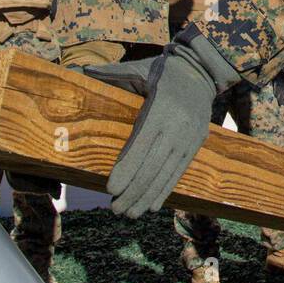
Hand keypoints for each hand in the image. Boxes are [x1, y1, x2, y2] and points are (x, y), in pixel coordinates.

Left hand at [82, 28, 238, 216]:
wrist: (202, 71)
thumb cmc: (162, 71)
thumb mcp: (138, 68)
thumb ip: (111, 73)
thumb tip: (81, 70)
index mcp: (161, 106)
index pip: (141, 144)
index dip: (126, 169)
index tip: (110, 189)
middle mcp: (178, 125)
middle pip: (153, 165)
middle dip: (133, 191)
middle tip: (115, 209)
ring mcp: (190, 136)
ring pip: (166, 173)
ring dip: (147, 197)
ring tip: (130, 213)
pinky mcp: (197, 144)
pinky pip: (179, 172)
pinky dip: (165, 190)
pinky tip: (153, 206)